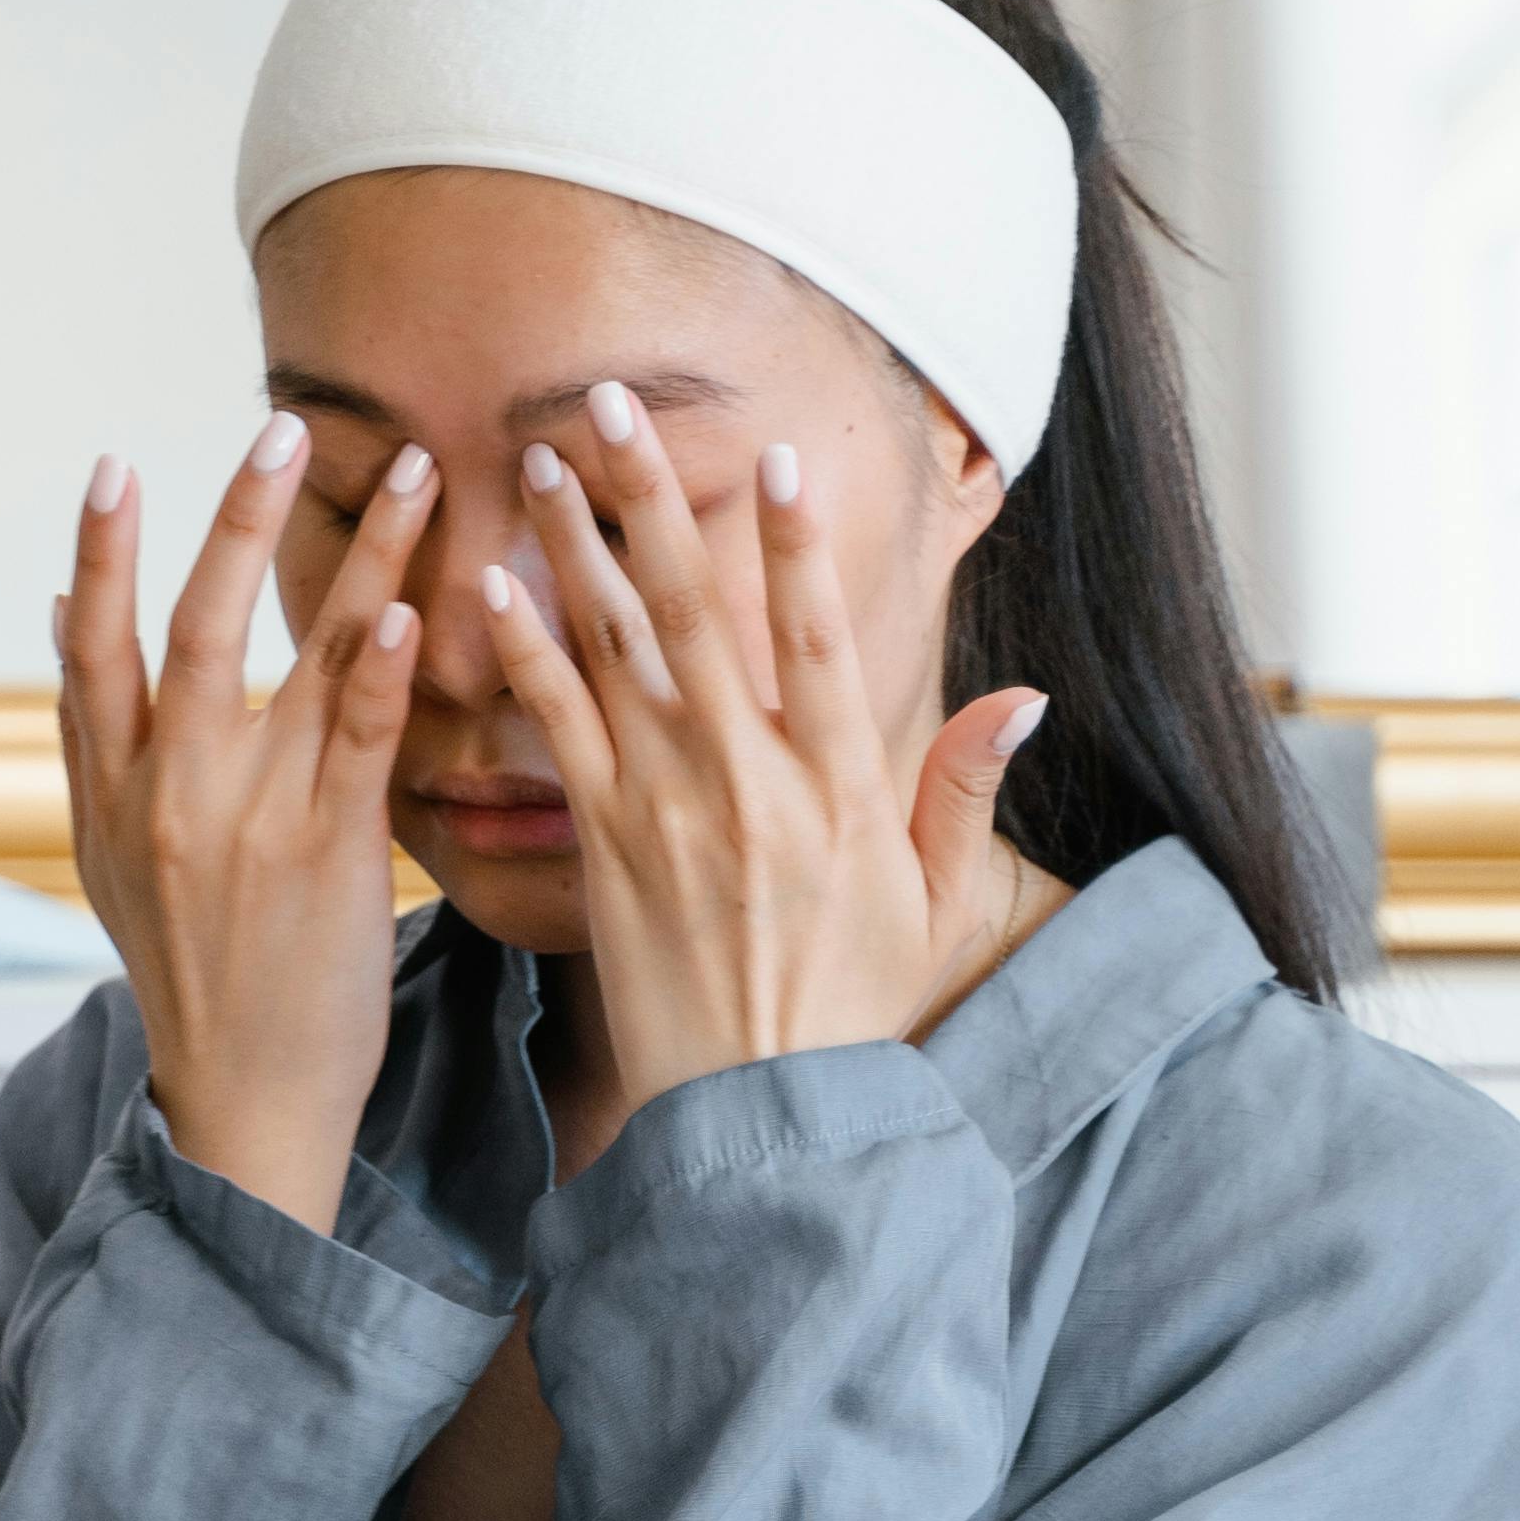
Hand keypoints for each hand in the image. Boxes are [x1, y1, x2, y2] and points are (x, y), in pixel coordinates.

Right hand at [56, 421, 430, 1230]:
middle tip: (277, 428)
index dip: (96, 556)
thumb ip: (94, 741)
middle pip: (193, 630)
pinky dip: (382, 666)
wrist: (244, 1102)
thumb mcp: (110, 860)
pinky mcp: (327, 856)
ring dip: (359, 556)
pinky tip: (411, 606)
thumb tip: (57, 616)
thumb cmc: (195, 978)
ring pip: (296, 661)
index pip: (88, 651)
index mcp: (109, 796)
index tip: (111, 468)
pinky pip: (358, 740)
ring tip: (409, 472)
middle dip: (236, 519)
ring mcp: (248, 823)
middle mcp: (168, 797)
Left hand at [485, 403, 1041, 1118]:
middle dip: (649, 498)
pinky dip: (528, 655)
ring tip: (538, 460)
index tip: (772, 453)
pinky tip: (494, 586)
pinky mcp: (606, 848)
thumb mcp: (936, 902)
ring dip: (573, 548)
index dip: (793, 541)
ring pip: (616, 652)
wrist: (761, 1116)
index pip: (817, 637)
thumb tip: (1026, 698)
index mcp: (841, 785)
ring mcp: (670, 810)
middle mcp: (752, 780)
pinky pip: (560, 731)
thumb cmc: (852, 1009)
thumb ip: (965, 789)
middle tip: (605, 404)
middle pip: (695, 610)